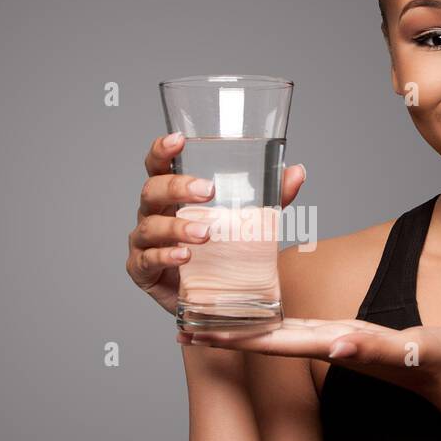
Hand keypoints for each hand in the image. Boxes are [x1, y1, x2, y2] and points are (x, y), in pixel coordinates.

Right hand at [127, 131, 307, 314]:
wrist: (214, 299)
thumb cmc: (223, 252)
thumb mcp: (251, 222)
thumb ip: (272, 198)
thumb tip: (297, 171)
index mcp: (172, 195)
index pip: (158, 165)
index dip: (162, 150)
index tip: (178, 140)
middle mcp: (154, 213)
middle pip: (151, 190)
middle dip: (177, 187)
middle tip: (208, 190)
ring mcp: (144, 242)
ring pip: (150, 226)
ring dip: (177, 226)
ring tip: (205, 233)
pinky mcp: (143, 270)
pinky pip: (147, 260)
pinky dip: (166, 256)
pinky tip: (184, 256)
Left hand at [176, 318, 440, 412]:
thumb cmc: (439, 363)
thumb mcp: (411, 351)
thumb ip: (378, 347)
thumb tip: (339, 345)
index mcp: (336, 345)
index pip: (274, 340)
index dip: (235, 335)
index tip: (198, 330)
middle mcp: (329, 345)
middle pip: (266, 337)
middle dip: (225, 331)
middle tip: (180, 323)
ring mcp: (336, 343)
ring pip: (278, 332)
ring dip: (242, 326)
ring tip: (205, 315)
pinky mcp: (346, 339)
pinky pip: (298, 328)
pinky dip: (270, 320)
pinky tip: (254, 312)